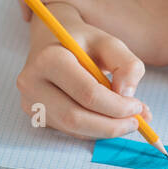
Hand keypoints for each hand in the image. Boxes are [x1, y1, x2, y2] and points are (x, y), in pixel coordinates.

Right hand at [16, 2, 154, 140]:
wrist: (51, 38)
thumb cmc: (82, 40)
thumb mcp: (109, 42)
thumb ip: (127, 65)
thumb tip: (128, 95)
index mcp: (49, 59)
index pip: (87, 94)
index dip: (116, 106)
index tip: (138, 106)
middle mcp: (32, 82)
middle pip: (75, 118)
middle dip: (111, 125)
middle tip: (137, 122)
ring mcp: (29, 101)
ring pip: (72, 129)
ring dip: (104, 130)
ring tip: (127, 121)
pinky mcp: (34, 113)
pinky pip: (68, 130)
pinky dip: (93, 130)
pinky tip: (109, 119)